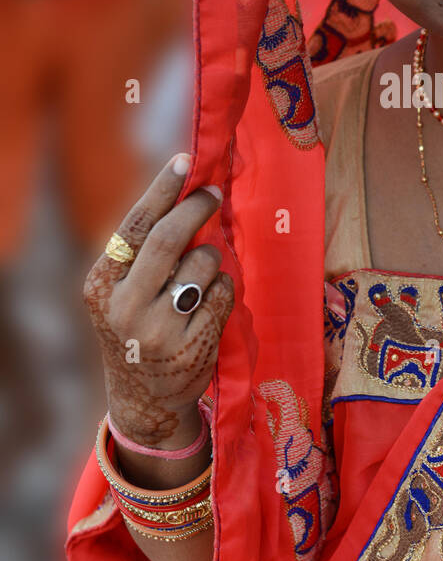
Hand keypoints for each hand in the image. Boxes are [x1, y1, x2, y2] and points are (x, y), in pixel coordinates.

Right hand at [83, 155, 233, 446]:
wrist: (143, 398)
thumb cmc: (136, 329)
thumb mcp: (120, 293)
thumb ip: (142, 253)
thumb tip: (183, 193)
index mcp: (102, 285)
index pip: (134, 226)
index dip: (162, 190)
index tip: (184, 161)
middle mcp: (125, 306)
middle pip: (169, 238)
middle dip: (196, 207)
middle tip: (213, 193)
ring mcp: (158, 329)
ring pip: (203, 263)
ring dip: (212, 257)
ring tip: (201, 275)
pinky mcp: (191, 346)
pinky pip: (222, 292)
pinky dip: (223, 287)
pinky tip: (210, 302)